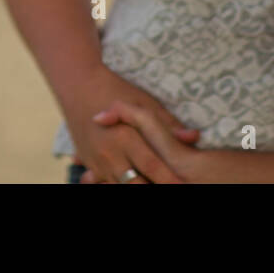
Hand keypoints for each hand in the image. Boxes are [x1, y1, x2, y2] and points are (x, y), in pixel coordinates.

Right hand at [78, 99, 201, 182]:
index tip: (183, 185)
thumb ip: (168, 123)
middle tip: (174, 186)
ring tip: (152, 183)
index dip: (170, 179)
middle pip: (135, 184)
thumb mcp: (144, 101)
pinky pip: (105, 184)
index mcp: (126, 137)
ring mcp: (97, 163)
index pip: (153, 167)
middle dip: (153, 186)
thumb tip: (194, 137)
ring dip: (136, 187)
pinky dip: (117, 185)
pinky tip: (130, 181)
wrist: (78, 86)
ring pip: (119, 187)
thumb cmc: (116, 90)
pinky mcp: (90, 167)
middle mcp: (110, 154)